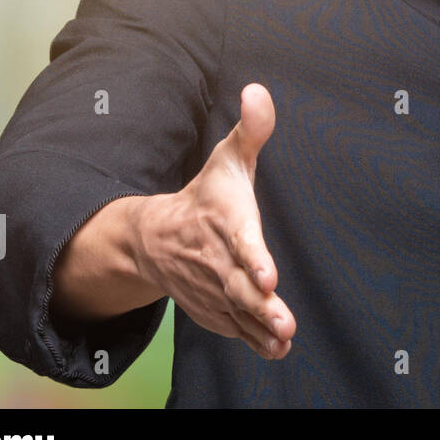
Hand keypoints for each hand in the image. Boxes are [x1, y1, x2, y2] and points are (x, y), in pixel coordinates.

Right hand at [132, 83, 295, 358]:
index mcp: (223, 222)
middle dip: (260, 304)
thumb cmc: (206, 196)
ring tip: (284, 337)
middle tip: (283, 319)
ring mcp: (213, 287)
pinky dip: (252, 340)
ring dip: (260, 327)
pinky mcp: (215, 308)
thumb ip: (252, 129)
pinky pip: (233, 326)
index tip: (269, 276)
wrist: (155, 238)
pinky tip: (277, 348)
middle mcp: (216, 259)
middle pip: (239, 285)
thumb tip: (258, 91)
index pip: (240, 241)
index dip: (254, 259)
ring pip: (237, 311)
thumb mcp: (228, 159)